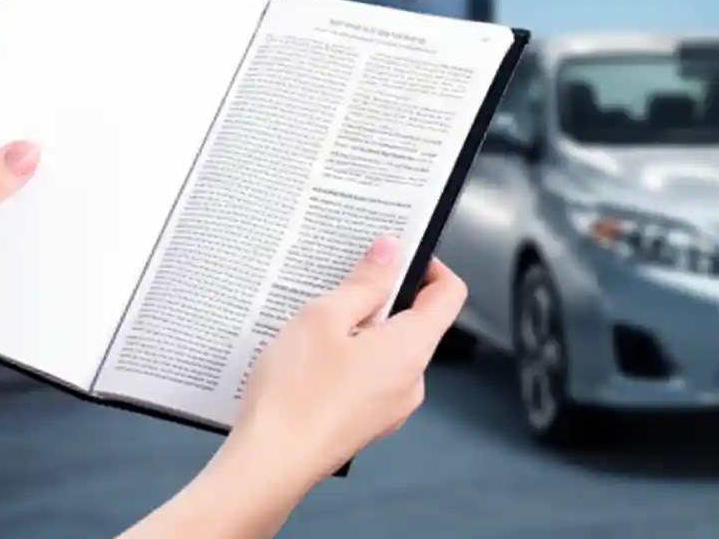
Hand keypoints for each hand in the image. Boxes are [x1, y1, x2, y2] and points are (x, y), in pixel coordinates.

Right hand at [122, 237, 466, 538]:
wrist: (269, 465)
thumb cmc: (295, 393)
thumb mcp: (324, 318)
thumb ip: (364, 283)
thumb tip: (390, 252)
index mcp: (412, 349)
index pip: (449, 294)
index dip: (429, 264)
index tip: (395, 253)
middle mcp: (411, 380)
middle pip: (415, 320)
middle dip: (381, 296)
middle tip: (339, 283)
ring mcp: (390, 406)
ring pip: (386, 350)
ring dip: (357, 329)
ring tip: (313, 323)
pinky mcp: (365, 422)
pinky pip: (367, 377)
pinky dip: (346, 358)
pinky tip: (307, 358)